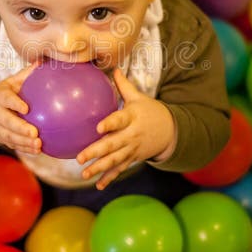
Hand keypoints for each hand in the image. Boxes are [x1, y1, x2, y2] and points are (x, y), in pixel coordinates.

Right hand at [0, 63, 41, 153]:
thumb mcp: (11, 82)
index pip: (6, 99)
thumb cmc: (6, 93)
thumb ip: (26, 74)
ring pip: (9, 136)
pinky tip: (38, 150)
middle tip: (35, 133)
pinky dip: (24, 149)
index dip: (15, 104)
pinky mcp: (1, 138)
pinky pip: (12, 144)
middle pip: (7, 122)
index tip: (26, 108)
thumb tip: (42, 62)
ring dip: (23, 142)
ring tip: (38, 144)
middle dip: (20, 128)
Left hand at [76, 69, 175, 189]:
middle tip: (80, 157)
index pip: (119, 120)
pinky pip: (120, 169)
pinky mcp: (133, 158)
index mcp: (132, 118)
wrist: (171, 130)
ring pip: (115, 160)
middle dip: (96, 152)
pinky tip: (98, 184)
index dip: (109, 123)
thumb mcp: (138, 97)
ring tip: (84, 173)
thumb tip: (113, 67)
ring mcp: (133, 149)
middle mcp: (132, 135)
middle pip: (113, 144)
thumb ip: (123, 85)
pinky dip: (110, 178)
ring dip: (99, 168)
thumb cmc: (150, 110)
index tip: (98, 127)